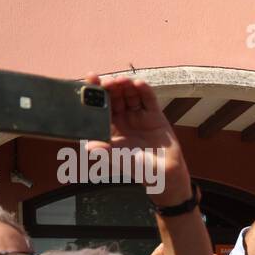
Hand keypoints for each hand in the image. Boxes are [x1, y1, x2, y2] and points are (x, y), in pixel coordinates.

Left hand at [94, 74, 189, 201]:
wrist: (165, 174)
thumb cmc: (140, 169)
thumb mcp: (120, 159)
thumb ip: (106, 151)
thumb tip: (89, 147)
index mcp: (110, 128)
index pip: (100, 106)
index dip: (95, 93)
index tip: (91, 79)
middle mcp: (123, 120)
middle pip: (115, 97)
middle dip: (111, 87)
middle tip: (109, 82)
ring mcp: (139, 116)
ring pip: (130, 95)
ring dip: (126, 86)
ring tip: (123, 81)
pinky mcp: (155, 115)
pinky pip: (148, 99)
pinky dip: (144, 90)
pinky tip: (139, 83)